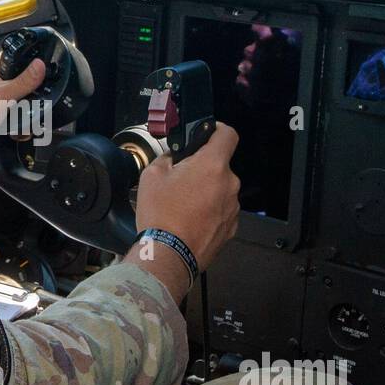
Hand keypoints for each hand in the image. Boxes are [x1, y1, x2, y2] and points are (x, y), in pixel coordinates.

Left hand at [0, 56, 46, 169]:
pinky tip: (17, 130)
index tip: (43, 69)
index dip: (31, 61)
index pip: (17, 58)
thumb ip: (23, 81)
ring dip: (26, 113)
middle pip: (25, 82)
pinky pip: (18, 119)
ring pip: (23, 103)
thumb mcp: (2, 96)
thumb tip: (40, 65)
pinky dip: (21, 126)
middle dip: (32, 94)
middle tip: (31, 101)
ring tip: (22, 118)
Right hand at [135, 122, 240, 274]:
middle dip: (202, 169)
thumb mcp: (151, 175)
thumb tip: (173, 159)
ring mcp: (232, 207)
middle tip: (181, 179)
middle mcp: (229, 184)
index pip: (228, 135)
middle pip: (220, 166)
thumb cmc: (161, 216)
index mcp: (212, 165)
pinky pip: (220, 210)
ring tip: (182, 205)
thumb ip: (167, 158)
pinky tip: (190, 219)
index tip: (208, 134)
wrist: (168, 254)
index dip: (218, 130)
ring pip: (220, 189)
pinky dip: (209, 211)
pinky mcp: (231, 227)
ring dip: (206, 192)